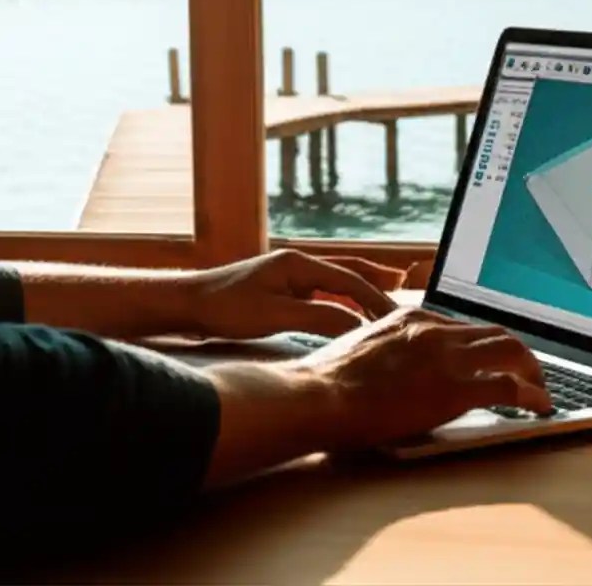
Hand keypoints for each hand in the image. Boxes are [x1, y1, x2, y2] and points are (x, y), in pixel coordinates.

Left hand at [190, 250, 400, 339]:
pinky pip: (321, 293)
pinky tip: (348, 312)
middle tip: (403, 296)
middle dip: (376, 283)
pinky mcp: (281, 289)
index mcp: (299, 264)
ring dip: (361, 290)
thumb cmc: (225, 308)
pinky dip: (341, 301)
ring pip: (336, 281)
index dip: (376, 298)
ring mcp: (289, 276)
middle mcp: (297, 265)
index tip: (396, 316)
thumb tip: (357, 326)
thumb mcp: (275, 316)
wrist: (188, 304)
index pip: (349, 280)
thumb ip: (319, 319)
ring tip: (385, 299)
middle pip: (348, 272)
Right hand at [301, 307, 553, 450]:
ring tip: (540, 388)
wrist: (318, 395)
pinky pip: (508, 387)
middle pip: (495, 332)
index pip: (463, 326)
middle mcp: (435, 330)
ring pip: (510, 351)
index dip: (484, 346)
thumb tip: (398, 367)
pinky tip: (539, 407)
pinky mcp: (455, 389)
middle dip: (518, 352)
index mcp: (411, 317)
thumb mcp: (360, 347)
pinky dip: (531, 395)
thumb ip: (388, 349)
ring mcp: (447, 358)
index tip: (491, 359)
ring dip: (532, 370)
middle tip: (528, 372)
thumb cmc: (326, 381)